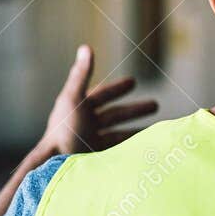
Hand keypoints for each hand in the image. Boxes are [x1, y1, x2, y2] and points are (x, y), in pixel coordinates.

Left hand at [40, 45, 158, 156]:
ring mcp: (92, 146)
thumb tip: (87, 46)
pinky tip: (147, 147)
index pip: (101, 96)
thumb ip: (81, 74)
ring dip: (138, 130)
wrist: (57, 168)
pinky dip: (134, 147)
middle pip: (114, 116)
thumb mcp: (73, 99)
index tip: (134, 82)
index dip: (117, 88)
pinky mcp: (99, 163)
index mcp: (77, 111)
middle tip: (156, 105)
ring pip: (119, 135)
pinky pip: (120, 152)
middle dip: (135, 110)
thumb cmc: (64, 132)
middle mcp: (85, 128)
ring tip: (157, 131)